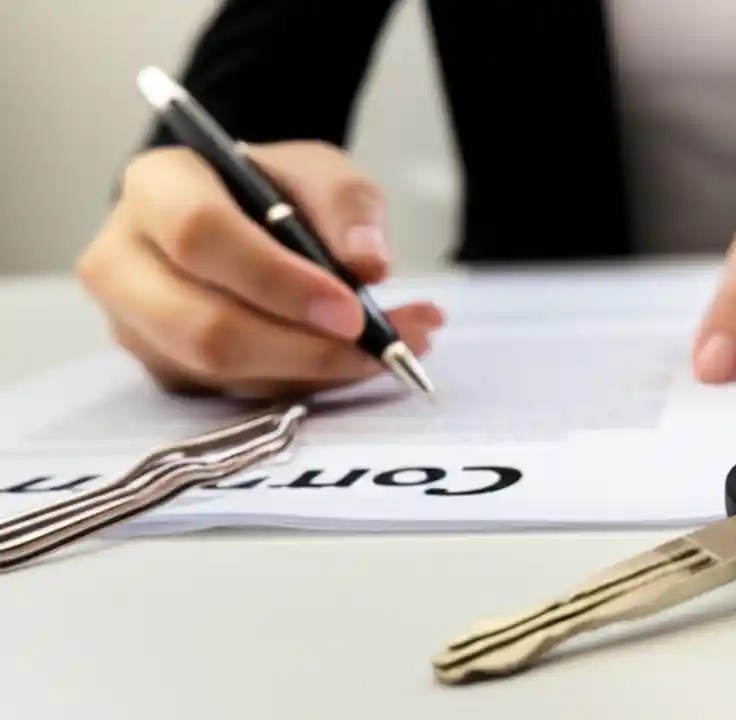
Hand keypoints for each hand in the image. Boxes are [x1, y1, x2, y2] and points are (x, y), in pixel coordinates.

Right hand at [77, 140, 442, 397]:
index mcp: (156, 186)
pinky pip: (237, 394)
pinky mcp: (165, 370)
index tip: (349, 308)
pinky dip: (309, 383)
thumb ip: (348, 205)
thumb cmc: (274, 190)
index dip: (278, 281)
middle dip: (301, 348)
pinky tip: (360, 359)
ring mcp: (136, 325)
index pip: (200, 236)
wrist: (244, 217)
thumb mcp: (319, 170)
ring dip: (318, 371)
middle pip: (202, 327)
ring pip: (222, 373)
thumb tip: (368, 264)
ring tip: (396, 347)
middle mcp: (125, 260)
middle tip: (379, 346)